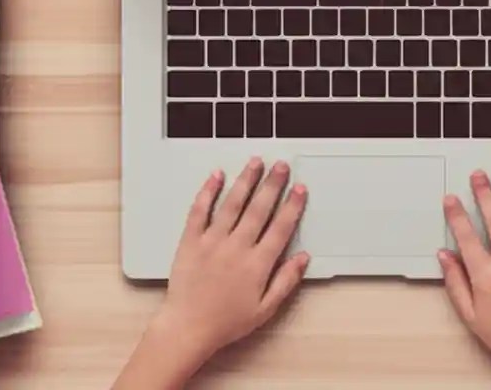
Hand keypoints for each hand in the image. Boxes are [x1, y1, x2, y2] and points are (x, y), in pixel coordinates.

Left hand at [114, 158, 308, 389]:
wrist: (188, 327)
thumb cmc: (226, 322)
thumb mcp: (265, 309)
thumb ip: (286, 281)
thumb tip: (303, 258)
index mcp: (257, 264)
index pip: (280, 227)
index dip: (292, 206)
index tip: (300, 188)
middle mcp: (237, 247)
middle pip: (259, 209)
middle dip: (272, 184)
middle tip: (281, 165)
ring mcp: (212, 241)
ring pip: (232, 204)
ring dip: (245, 181)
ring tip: (255, 162)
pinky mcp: (190, 241)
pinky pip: (199, 211)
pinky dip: (208, 191)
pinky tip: (216, 176)